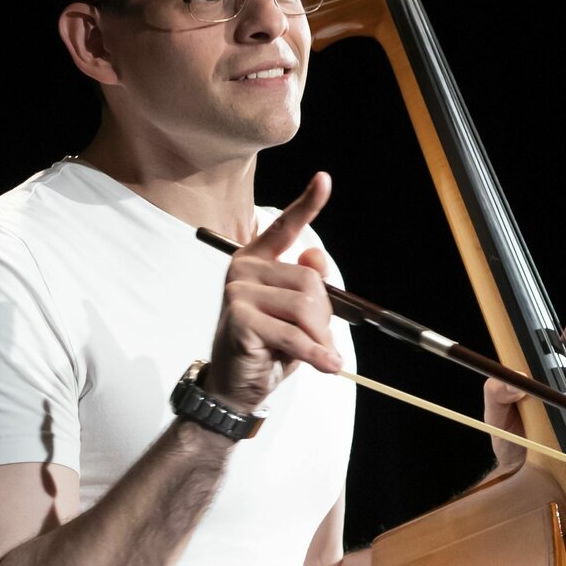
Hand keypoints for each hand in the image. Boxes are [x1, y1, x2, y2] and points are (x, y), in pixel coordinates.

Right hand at [203, 171, 342, 408]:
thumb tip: (316, 257)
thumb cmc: (269, 347)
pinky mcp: (240, 318)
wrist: (236, 387)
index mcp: (257, 260)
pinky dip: (315, 353)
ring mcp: (237, 291)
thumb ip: (309, 285)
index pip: (286, 228)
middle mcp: (243, 269)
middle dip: (324, 317)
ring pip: (306, 307)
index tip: (324, 178)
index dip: (308, 203)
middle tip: (318, 342)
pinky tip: (328, 366)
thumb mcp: (297, 315)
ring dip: (320, 338)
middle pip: (310, 281)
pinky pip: (294, 333)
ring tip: (317, 356)